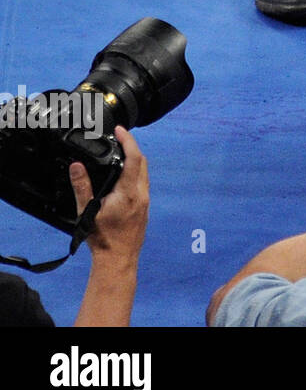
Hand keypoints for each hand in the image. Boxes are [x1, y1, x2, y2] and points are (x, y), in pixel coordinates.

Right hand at [70, 126, 148, 261]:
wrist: (118, 259)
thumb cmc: (103, 239)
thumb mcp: (87, 212)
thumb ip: (82, 187)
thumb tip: (76, 166)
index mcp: (129, 193)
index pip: (134, 158)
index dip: (128, 140)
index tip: (120, 130)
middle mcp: (141, 194)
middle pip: (142, 162)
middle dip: (132, 147)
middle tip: (118, 138)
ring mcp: (145, 200)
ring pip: (144, 172)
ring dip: (134, 160)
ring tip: (119, 153)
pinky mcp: (145, 206)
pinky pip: (142, 182)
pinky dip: (134, 173)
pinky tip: (122, 175)